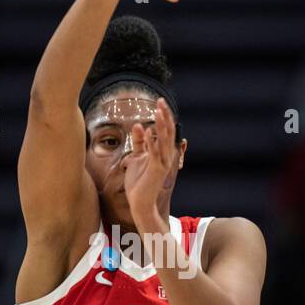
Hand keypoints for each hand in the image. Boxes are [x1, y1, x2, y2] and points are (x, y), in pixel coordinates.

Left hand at [123, 97, 179, 223]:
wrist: (140, 203)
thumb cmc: (138, 182)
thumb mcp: (136, 157)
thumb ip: (139, 142)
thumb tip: (139, 125)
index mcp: (162, 152)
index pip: (166, 131)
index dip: (164, 116)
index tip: (159, 102)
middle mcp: (166, 156)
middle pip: (168, 132)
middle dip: (165, 116)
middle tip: (161, 101)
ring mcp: (163, 163)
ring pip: (164, 140)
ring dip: (161, 124)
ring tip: (158, 110)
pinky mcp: (156, 170)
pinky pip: (154, 154)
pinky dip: (151, 142)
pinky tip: (148, 130)